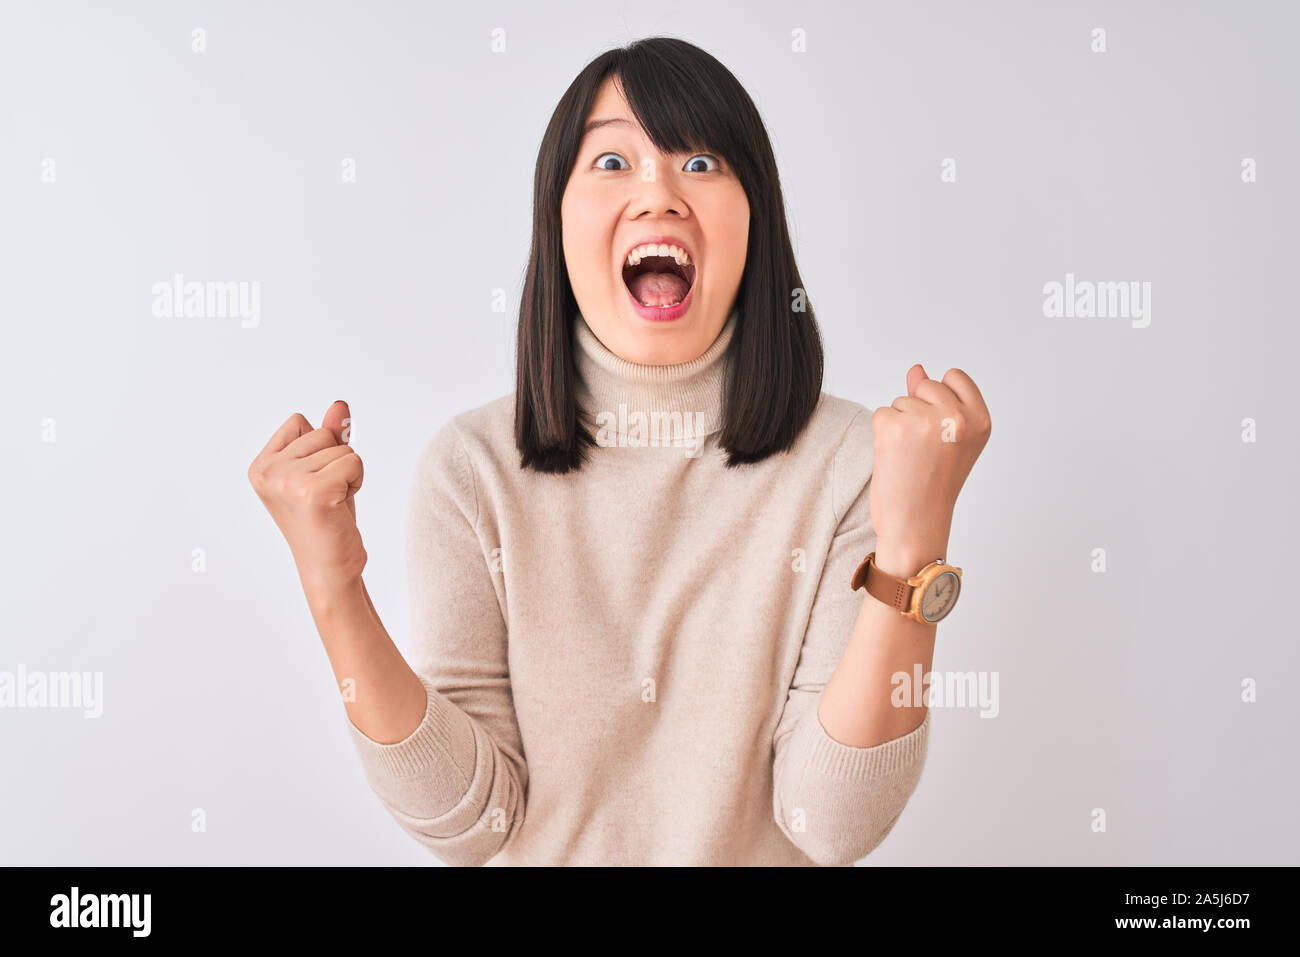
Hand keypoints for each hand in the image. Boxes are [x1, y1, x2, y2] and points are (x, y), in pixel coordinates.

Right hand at [247, 400, 366, 594]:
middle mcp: (267, 472)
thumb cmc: (326, 521)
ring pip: (341, 448)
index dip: (319, 448)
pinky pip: (353, 462)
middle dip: (336, 461)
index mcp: (261, 466)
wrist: (330, 568)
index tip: (313, 481)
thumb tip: (340, 404)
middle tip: (327, 496)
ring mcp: (287, 481)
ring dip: (348, 474)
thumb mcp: (323, 471)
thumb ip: (329, 437)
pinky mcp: (313, 492)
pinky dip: (356, 481)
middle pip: (322, 433)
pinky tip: (341, 506)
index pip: (300, 422)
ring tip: (333, 503)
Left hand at [869, 364, 990, 568]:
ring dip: (900, 426)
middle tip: (924, 451)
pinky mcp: (894, 427)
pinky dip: (883, 435)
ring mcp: (926, 420)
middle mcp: (957, 417)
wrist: (915, 522)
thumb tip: (916, 369)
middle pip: (925, 385)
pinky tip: (895, 459)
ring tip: (911, 458)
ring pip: (900, 400)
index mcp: (980, 419)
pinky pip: (881, 413)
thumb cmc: (932, 485)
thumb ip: (935, 400)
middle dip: (918, 411)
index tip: (940, 430)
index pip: (954, 376)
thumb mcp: (947, 439)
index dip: (940, 399)